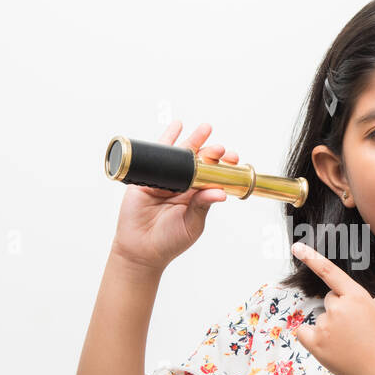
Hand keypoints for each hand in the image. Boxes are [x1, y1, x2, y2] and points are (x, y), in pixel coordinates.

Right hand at [109, 120, 238, 273]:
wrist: (141, 249)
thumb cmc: (169, 241)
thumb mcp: (192, 224)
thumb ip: (203, 206)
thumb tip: (220, 192)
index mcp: (197, 196)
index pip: (213, 176)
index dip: (224, 166)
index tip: (233, 158)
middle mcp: (184, 185)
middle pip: (199, 162)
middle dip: (212, 151)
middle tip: (221, 147)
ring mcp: (166, 179)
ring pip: (182, 155)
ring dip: (194, 139)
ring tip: (206, 128)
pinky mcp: (148, 176)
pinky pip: (157, 154)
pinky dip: (167, 138)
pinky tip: (176, 125)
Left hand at [289, 241, 374, 374]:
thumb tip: (366, 302)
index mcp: (357, 297)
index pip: (330, 272)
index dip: (312, 257)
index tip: (297, 247)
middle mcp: (338, 309)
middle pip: (331, 299)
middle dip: (342, 308)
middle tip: (359, 328)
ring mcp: (325, 328)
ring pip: (323, 318)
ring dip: (333, 326)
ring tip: (353, 343)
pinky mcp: (316, 346)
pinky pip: (305, 332)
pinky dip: (313, 336)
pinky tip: (330, 345)